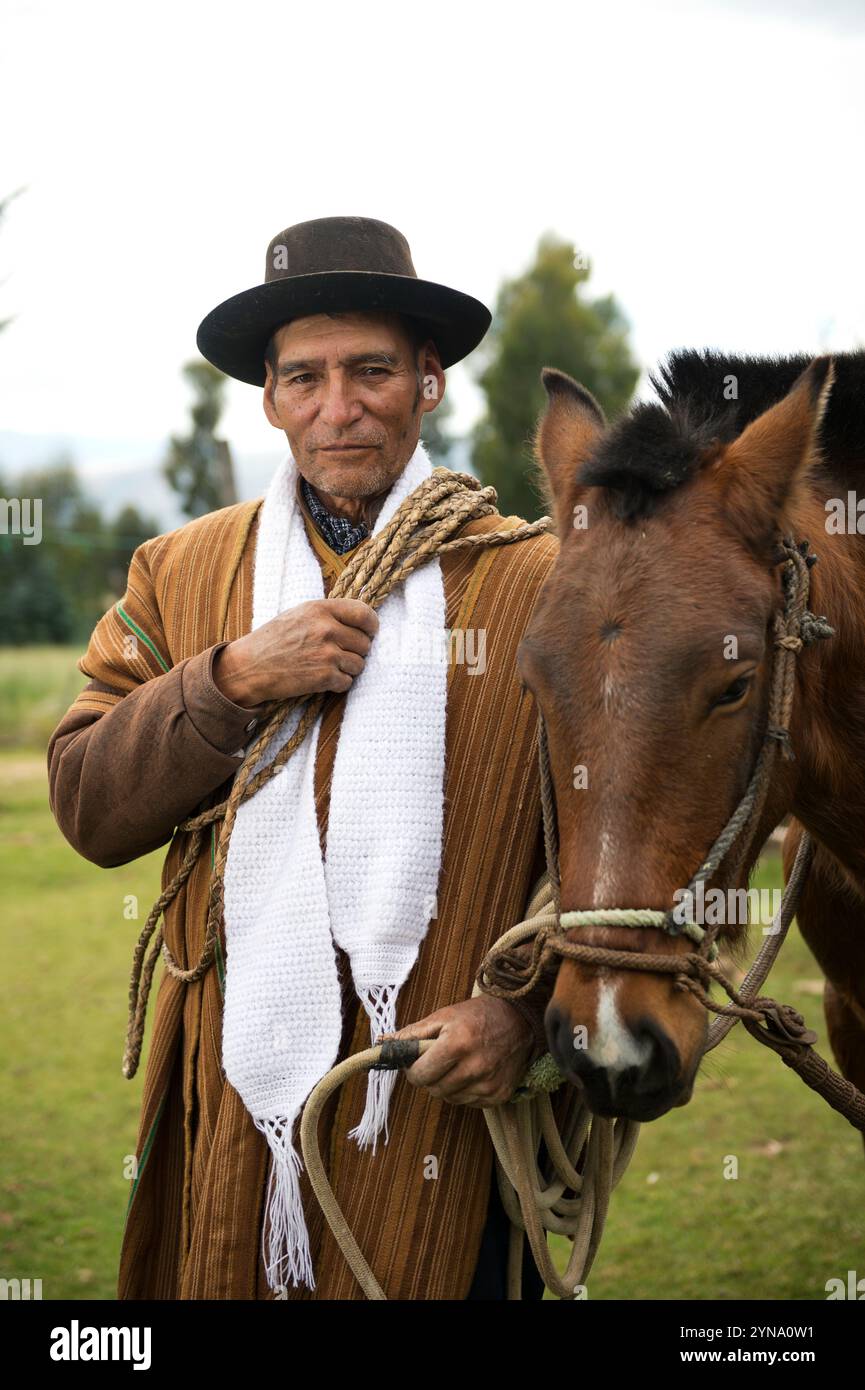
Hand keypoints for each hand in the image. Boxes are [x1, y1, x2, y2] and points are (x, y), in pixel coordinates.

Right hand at [212, 597, 379, 706]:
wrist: (249, 667)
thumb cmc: (272, 640)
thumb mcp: (298, 614)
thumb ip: (327, 614)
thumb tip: (358, 621)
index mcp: (320, 609)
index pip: (364, 613)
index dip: (371, 625)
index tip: (369, 632)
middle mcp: (326, 629)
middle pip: (364, 643)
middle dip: (356, 651)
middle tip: (340, 654)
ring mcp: (327, 654)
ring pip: (359, 664)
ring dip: (348, 668)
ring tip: (328, 666)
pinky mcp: (324, 677)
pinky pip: (348, 681)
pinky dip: (338, 683)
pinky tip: (322, 678)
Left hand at [377, 996, 534, 1107]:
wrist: (521, 1020)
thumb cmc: (477, 1015)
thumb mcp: (443, 1016)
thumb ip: (412, 1033)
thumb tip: (382, 1045)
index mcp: (456, 1044)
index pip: (420, 1076)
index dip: (413, 1070)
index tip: (417, 1062)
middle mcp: (474, 1068)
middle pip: (433, 1090)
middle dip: (429, 1077)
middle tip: (437, 1061)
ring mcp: (488, 1084)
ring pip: (450, 1099)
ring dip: (447, 1086)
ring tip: (457, 1065)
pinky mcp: (499, 1095)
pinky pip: (469, 1103)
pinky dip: (465, 1091)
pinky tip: (473, 1073)